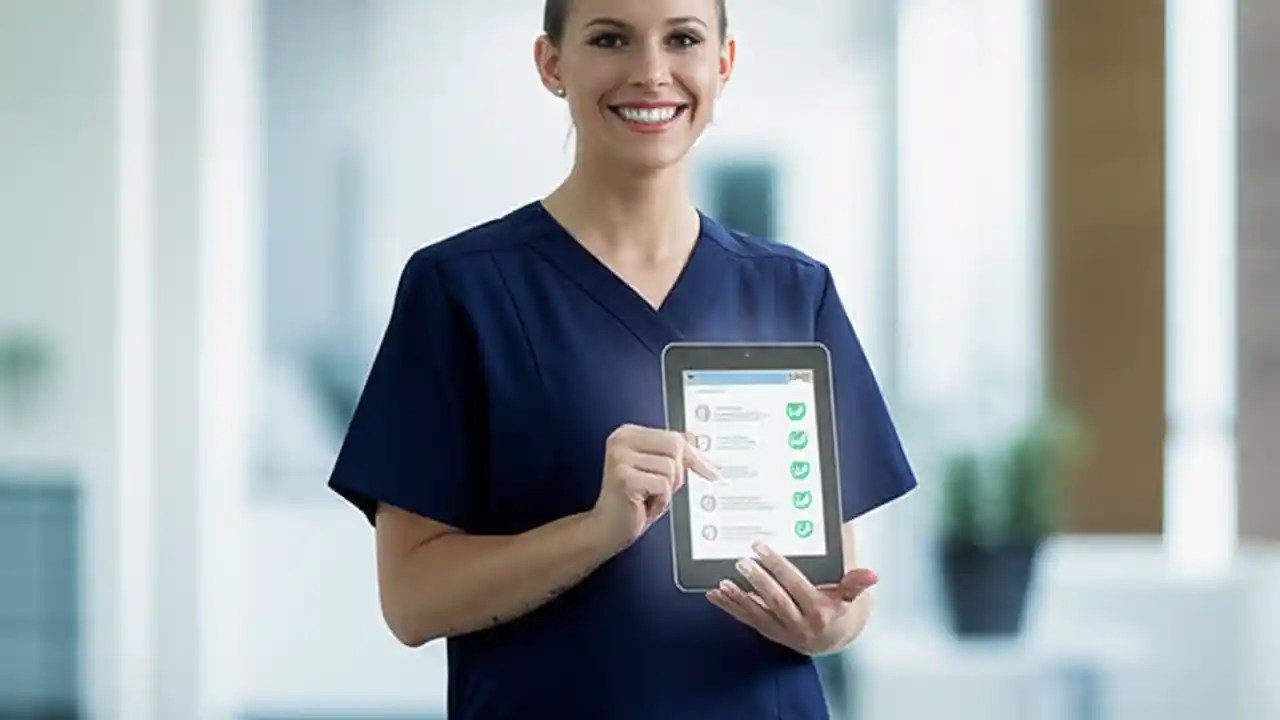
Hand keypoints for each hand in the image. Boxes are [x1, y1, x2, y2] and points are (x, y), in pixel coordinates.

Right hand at [588, 424, 719, 554]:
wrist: (608, 529)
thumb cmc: (631, 502)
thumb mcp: (657, 472)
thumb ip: (674, 453)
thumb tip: (695, 438)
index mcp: (628, 434)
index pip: (674, 437)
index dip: (693, 456)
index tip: (711, 471)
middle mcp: (621, 441)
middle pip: (675, 448)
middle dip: (677, 474)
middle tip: (659, 489)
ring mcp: (620, 458)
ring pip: (671, 468)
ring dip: (667, 490)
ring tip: (648, 497)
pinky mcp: (624, 477)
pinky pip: (663, 486)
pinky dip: (661, 501)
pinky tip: (644, 504)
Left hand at [707, 542, 876, 655]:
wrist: (831, 640)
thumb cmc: (837, 609)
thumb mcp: (849, 596)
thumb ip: (855, 582)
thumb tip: (871, 574)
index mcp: (820, 610)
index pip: (797, 585)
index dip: (778, 567)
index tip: (762, 549)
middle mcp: (801, 624)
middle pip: (776, 600)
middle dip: (757, 580)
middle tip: (741, 560)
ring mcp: (783, 631)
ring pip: (758, 614)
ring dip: (738, 598)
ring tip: (724, 582)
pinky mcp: (769, 633)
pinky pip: (747, 619)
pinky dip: (730, 607)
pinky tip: (716, 594)